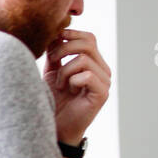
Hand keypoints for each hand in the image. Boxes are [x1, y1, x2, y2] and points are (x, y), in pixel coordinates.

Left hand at [44, 29, 110, 143]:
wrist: (54, 125)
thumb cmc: (53, 99)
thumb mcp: (52, 69)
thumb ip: (56, 51)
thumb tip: (57, 32)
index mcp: (94, 63)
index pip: (88, 38)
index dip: (69, 35)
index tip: (52, 43)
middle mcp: (103, 70)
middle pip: (88, 43)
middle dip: (64, 48)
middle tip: (52, 61)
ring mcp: (105, 82)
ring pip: (84, 59)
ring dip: (65, 70)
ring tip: (60, 83)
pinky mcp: (102, 94)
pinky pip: (87, 75)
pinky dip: (72, 80)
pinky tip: (68, 90)